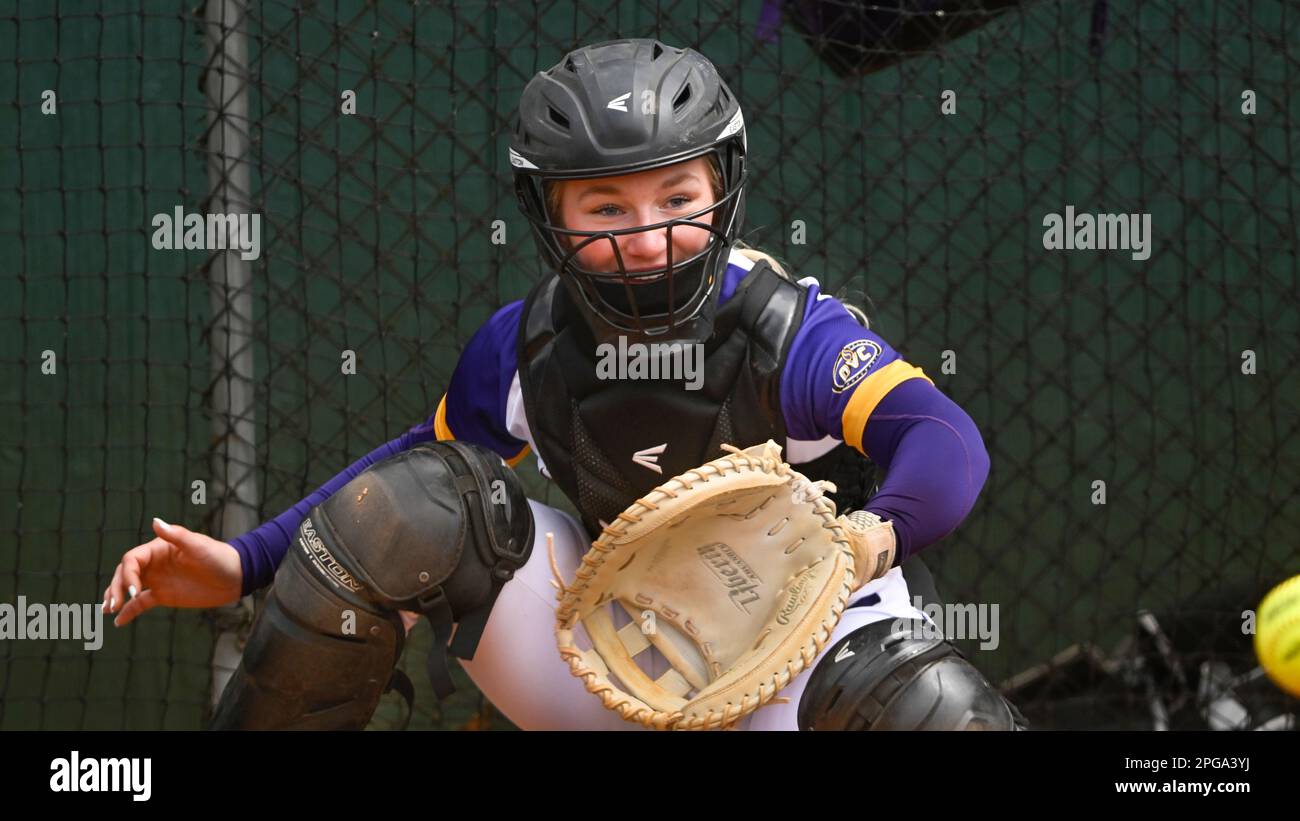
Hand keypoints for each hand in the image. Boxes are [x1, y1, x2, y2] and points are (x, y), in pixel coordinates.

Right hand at [103, 518, 243, 626]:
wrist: (235, 577)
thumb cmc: (218, 556)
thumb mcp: (198, 546)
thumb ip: (176, 536)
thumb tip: (155, 521)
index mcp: (158, 548)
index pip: (132, 559)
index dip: (127, 574)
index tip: (132, 591)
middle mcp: (154, 563)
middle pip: (125, 574)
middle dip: (116, 588)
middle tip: (112, 605)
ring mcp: (158, 579)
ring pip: (129, 587)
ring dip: (116, 597)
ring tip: (107, 610)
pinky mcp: (164, 595)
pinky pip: (141, 603)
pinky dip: (130, 611)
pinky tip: (119, 622)